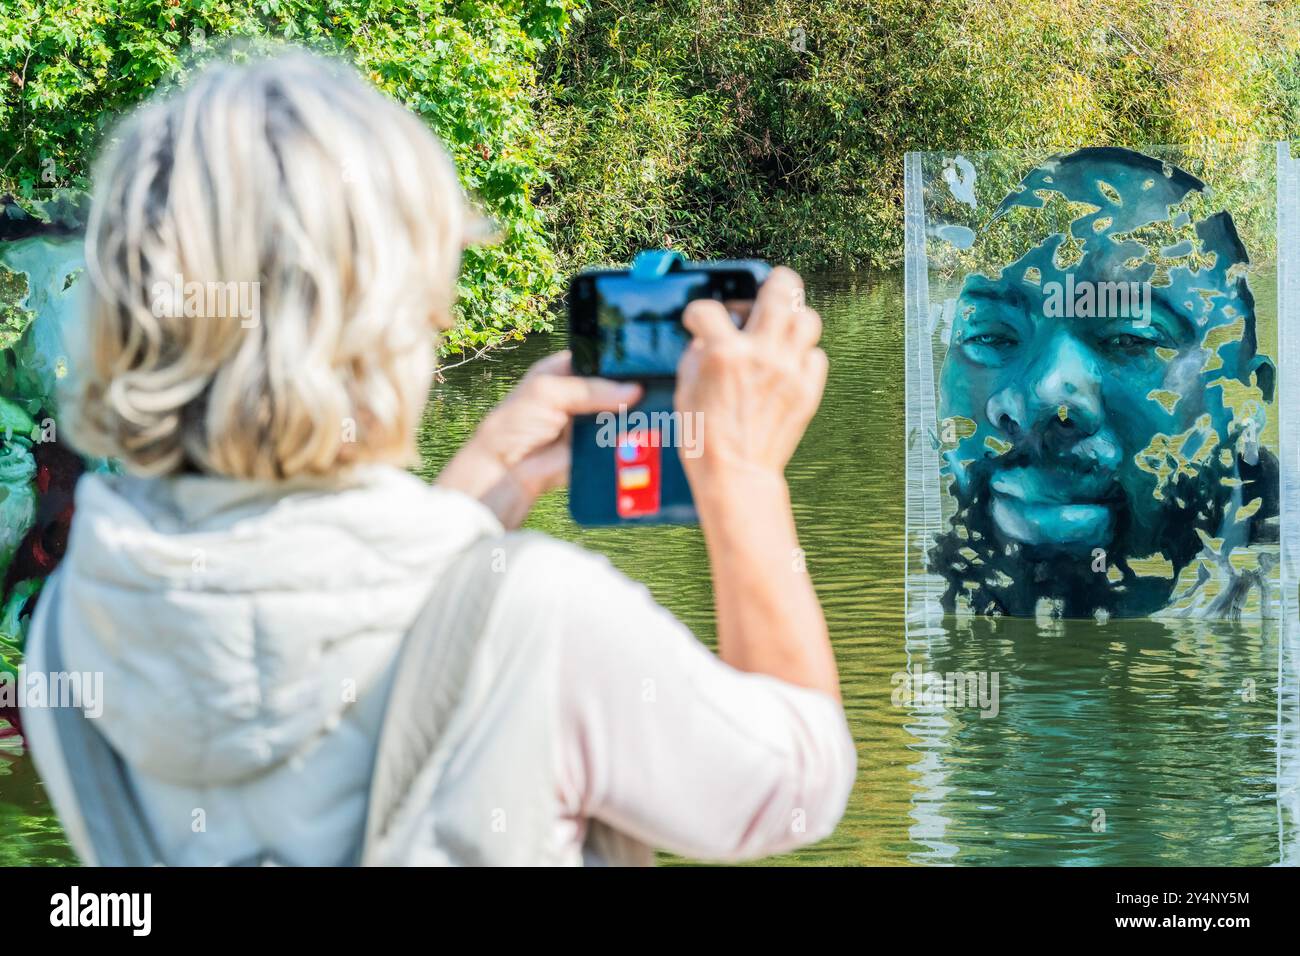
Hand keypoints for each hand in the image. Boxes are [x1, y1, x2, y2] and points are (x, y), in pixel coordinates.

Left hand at [436, 351, 641, 527]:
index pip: (599, 360)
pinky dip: (628, 438)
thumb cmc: (515, 425)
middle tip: (650, 389)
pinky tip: (642, 433)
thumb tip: (632, 391)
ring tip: (650, 411)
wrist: (509, 470)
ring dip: (631, 415)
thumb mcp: (548, 392)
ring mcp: (591, 421)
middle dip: (630, 390)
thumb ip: (589, 389)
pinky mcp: (598, 445)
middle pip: (615, 387)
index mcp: (566, 371)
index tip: (642, 363)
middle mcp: (581, 394)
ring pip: (622, 413)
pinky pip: (620, 439)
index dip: (618, 362)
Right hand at [674, 267, 826, 489]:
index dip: (697, 313)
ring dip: (791, 318)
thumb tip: (706, 338)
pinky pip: (816, 355)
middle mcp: (762, 354)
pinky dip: (801, 355)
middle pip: (783, 289)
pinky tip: (785, 364)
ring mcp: (789, 370)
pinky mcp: (808, 390)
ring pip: (808, 318)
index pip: (708, 309)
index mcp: (724, 354)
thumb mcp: (685, 391)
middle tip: (762, 292)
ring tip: (777, 330)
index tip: (698, 321)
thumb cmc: (706, 441)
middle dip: (770, 282)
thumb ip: (697, 355)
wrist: (737, 475)